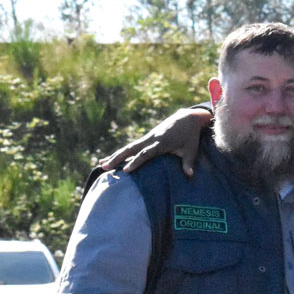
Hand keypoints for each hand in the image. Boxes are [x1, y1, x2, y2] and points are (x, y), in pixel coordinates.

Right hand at [97, 107, 212, 176]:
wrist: (187, 118)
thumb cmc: (190, 135)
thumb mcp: (191, 149)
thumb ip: (188, 162)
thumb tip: (189, 175)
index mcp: (161, 142)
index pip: (146, 153)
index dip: (136, 162)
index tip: (126, 170)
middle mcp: (151, 139)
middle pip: (131, 149)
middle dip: (118, 158)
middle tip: (105, 167)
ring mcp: (147, 138)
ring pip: (128, 147)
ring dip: (115, 156)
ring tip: (102, 164)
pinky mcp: (147, 138)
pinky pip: (131, 147)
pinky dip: (121, 153)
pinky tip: (110, 158)